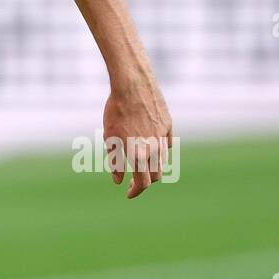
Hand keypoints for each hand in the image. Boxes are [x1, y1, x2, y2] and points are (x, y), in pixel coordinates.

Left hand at [103, 81, 172, 199]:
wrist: (132, 85)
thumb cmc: (116, 111)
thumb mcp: (110, 138)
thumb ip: (115, 162)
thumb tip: (119, 181)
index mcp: (139, 155)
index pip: (142, 183)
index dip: (135, 191)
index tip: (128, 193)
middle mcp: (154, 149)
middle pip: (155, 176)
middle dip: (145, 182)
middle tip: (133, 180)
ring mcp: (163, 137)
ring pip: (162, 160)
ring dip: (153, 167)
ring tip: (140, 164)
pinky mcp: (168, 124)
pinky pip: (166, 143)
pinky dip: (160, 151)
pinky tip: (152, 148)